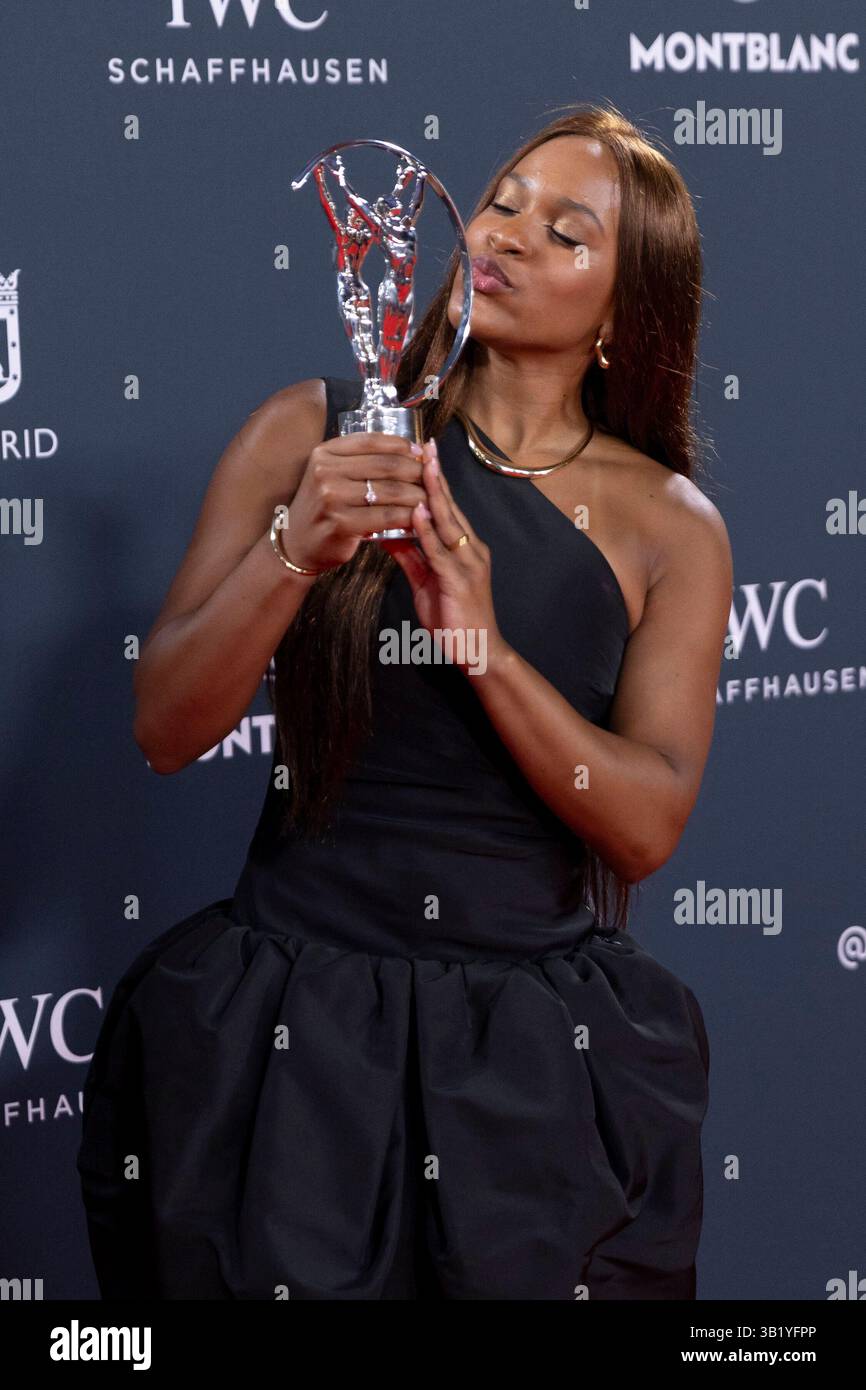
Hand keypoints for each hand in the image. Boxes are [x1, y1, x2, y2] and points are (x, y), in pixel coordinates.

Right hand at [280, 431, 426, 571]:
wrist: (296, 544)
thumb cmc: (322, 508)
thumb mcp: (330, 475)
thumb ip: (358, 461)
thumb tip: (406, 450)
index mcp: (325, 453)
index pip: (371, 441)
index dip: (401, 445)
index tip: (421, 452)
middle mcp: (325, 471)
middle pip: (385, 465)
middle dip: (415, 471)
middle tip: (432, 478)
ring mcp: (332, 498)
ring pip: (390, 491)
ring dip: (416, 495)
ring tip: (431, 499)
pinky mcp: (341, 524)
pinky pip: (386, 516)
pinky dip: (408, 517)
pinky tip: (419, 518)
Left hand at [381, 440, 509, 676]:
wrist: (479, 654)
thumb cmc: (454, 620)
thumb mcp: (427, 584)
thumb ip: (412, 558)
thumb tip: (388, 534)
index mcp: (466, 548)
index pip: (449, 508)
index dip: (435, 481)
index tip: (422, 455)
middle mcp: (472, 549)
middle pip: (451, 506)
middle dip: (435, 476)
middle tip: (423, 447)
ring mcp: (468, 564)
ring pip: (448, 522)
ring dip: (433, 494)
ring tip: (420, 467)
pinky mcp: (460, 581)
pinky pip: (442, 551)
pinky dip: (429, 531)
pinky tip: (418, 513)